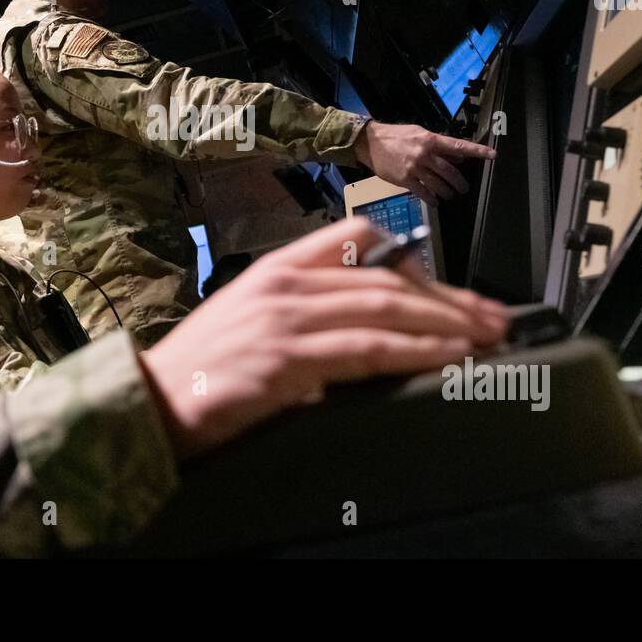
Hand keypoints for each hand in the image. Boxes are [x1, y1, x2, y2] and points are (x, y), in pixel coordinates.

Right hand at [138, 218, 507, 458]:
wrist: (148, 402)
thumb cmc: (199, 372)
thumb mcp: (253, 323)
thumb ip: (304, 317)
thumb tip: (363, 334)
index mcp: (278, 268)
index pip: (358, 239)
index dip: (414, 261)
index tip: (450, 290)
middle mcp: (285, 283)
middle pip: (387, 278)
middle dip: (451, 298)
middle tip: (493, 317)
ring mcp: (285, 317)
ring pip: (386, 308)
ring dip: (447, 324)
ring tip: (487, 338)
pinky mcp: (286, 358)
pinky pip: (368, 349)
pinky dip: (416, 351)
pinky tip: (448, 358)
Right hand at [353, 120, 495, 204]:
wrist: (371, 143)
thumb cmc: (396, 136)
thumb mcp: (420, 133)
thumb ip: (439, 145)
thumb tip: (458, 158)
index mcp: (431, 140)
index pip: (459, 146)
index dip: (477, 151)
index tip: (492, 155)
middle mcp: (424, 154)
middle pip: (450, 172)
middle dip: (460, 183)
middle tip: (464, 189)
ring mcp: (414, 168)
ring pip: (438, 184)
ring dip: (447, 192)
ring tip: (450, 195)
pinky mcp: (405, 180)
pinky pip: (423, 192)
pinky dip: (432, 199)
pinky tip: (435, 201)